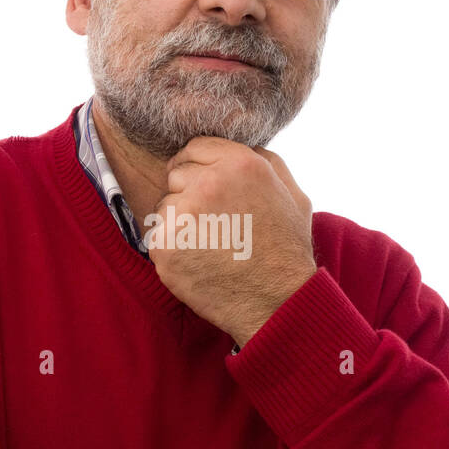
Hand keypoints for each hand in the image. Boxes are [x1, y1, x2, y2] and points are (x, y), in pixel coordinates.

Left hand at [146, 137, 316, 345]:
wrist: (277, 302)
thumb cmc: (286, 250)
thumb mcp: (292, 193)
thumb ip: (264, 160)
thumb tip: (241, 146)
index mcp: (240, 163)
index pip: (194, 148)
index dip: (200, 169)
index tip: (210, 192)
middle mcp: (209, 183)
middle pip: (176, 174)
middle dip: (189, 194)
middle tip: (215, 223)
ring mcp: (183, 214)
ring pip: (164, 205)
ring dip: (179, 222)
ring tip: (210, 245)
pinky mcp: (165, 245)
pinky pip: (157, 235)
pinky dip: (172, 248)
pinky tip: (198, 261)